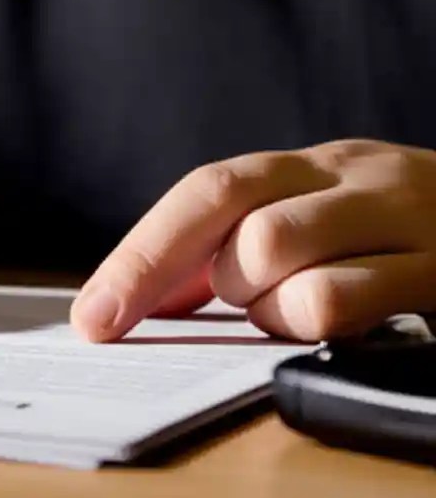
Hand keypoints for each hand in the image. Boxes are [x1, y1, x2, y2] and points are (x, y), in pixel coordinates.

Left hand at [71, 139, 435, 341]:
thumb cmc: (397, 243)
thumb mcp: (316, 229)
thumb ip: (228, 260)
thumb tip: (130, 304)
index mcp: (310, 168)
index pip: (204, 194)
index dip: (139, 258)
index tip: (93, 320)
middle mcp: (357, 179)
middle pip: (241, 227)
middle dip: (220, 287)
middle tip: (249, 306)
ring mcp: (408, 222)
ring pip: (283, 263)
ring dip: (273, 312)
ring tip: (307, 314)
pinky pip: (344, 304)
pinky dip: (319, 329)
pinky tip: (350, 326)